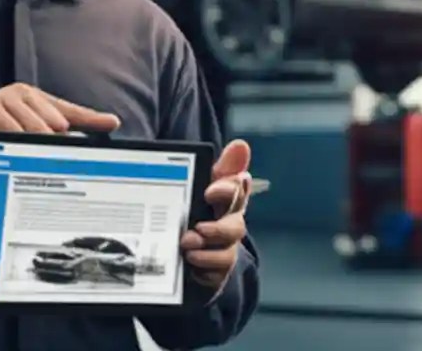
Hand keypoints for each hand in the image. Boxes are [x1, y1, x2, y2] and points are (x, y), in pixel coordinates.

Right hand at [0, 82, 119, 150]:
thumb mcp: (29, 135)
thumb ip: (67, 129)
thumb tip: (111, 122)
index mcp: (36, 99)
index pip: (70, 111)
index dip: (91, 119)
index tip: (113, 124)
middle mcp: (21, 95)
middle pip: (54, 124)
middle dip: (54, 145)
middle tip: (50, 160)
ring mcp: (3, 99)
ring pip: (34, 127)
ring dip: (32, 147)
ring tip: (25, 157)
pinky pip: (9, 128)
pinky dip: (13, 142)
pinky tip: (11, 150)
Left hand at [180, 139, 251, 289]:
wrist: (179, 250)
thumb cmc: (193, 209)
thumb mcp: (197, 183)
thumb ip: (219, 167)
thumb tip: (241, 145)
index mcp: (226, 198)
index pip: (238, 189)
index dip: (230, 189)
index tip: (210, 191)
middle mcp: (229, 224)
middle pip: (235, 226)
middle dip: (219, 228)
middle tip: (198, 228)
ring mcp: (224, 250)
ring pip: (227, 254)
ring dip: (209, 252)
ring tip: (188, 248)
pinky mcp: (215, 273)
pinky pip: (216, 276)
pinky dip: (204, 272)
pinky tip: (189, 266)